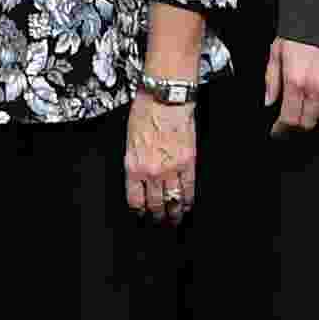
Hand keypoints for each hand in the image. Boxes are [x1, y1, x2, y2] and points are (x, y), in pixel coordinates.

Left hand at [121, 93, 196, 219]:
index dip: (139, 210)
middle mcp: (151, 171)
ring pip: (172, 200)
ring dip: (173, 212)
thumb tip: (138, 175)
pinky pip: (189, 188)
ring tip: (174, 218)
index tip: (141, 214)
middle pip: (154, 203)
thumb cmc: (146, 111)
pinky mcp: (188, 163)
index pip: (134, 198)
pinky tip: (188, 205)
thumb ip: (134, 161)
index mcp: (133, 166)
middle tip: (158, 221)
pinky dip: (188, 200)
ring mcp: (171, 169)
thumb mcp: (129, 139)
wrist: (165, 99)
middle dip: (156, 215)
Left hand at [263, 39, 318, 134]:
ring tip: (311, 99)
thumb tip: (269, 99)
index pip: (290, 118)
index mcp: (295, 80)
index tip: (279, 128)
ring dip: (317, 111)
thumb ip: (272, 78)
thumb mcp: (277, 49)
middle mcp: (316, 85)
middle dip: (299, 121)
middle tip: (295, 113)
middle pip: (309, 121)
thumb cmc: (301, 28)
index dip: (282, 127)